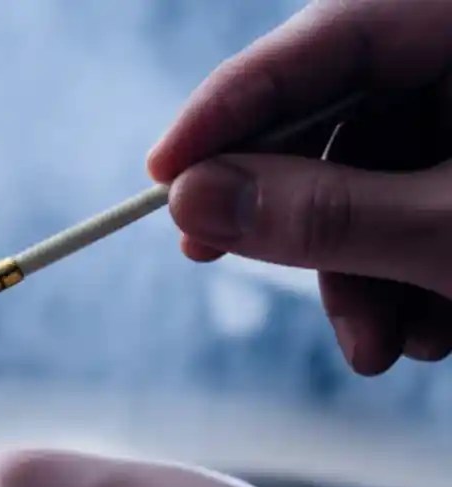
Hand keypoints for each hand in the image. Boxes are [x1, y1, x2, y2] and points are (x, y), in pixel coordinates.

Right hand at [149, 0, 451, 375]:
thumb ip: (327, 214)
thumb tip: (190, 201)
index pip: (331, 36)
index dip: (234, 104)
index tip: (162, 173)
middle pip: (341, 118)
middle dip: (300, 219)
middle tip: (217, 259)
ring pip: (374, 180)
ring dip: (356, 274)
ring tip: (378, 349)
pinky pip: (416, 208)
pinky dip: (403, 276)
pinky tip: (425, 335)